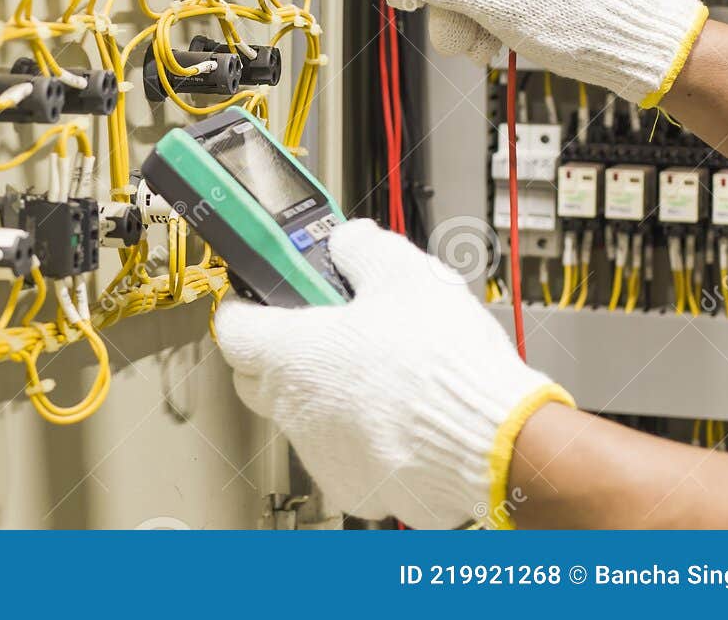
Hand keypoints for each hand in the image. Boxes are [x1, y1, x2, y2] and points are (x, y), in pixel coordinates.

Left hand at [214, 219, 572, 528]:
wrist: (497, 441)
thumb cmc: (444, 365)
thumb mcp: (405, 273)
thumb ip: (362, 249)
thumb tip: (348, 241)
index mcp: (291, 355)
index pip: (231, 330)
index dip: (244, 308)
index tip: (261, 298)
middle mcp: (295, 410)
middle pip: (256, 378)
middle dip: (280, 353)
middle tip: (324, 330)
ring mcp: (323, 454)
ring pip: (302, 419)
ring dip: (325, 396)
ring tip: (378, 373)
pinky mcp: (357, 487)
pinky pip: (343, 455)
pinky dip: (361, 436)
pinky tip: (399, 415)